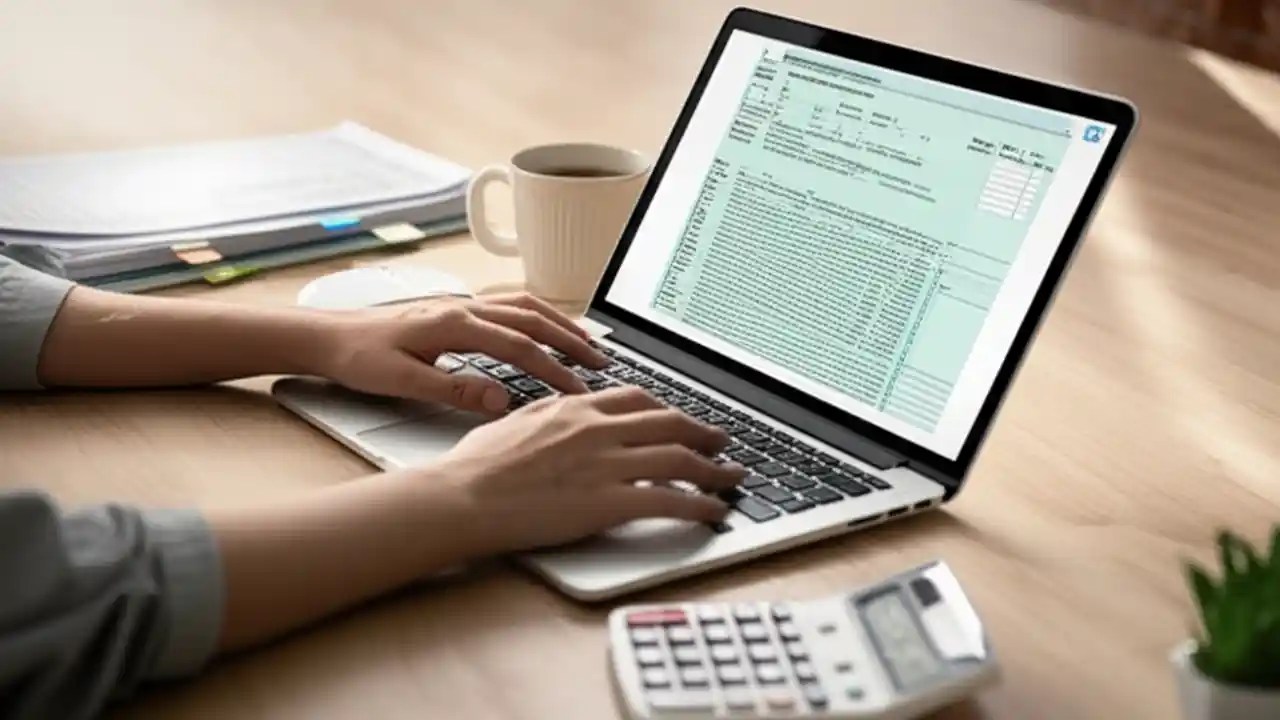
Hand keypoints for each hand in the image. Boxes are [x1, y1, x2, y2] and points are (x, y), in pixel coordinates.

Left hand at [315, 292, 607, 412]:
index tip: (578, 390)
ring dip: (559, 323)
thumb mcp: (401, 381)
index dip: (553, 369)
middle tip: (602, 363)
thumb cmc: (357, 358)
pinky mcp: (455, 309)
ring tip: (587, 344)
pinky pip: (508, 305)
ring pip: (523, 306)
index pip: (518, 346)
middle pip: (532, 318)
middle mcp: (462, 307)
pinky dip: (537, 315)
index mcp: (453, 324)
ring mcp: (459, 304)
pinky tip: (545, 326)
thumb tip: (500, 398)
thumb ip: (454, 389)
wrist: (325, 335)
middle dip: (571, 340)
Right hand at [433, 386, 747, 551]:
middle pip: (671, 424)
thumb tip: (560, 414)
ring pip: (681, 459)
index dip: (669, 410)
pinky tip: (714, 512)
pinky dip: (701, 506)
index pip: (639, 400)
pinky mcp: (609, 503)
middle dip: (704, 433)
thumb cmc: (477, 466)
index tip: (681, 419)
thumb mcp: (516, 421)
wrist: (464, 497)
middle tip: (722, 442)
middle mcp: (600, 430)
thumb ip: (549, 415)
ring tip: (732, 477)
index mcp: (577, 409)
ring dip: (715, 470)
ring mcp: (608, 465)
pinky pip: (671, 501)